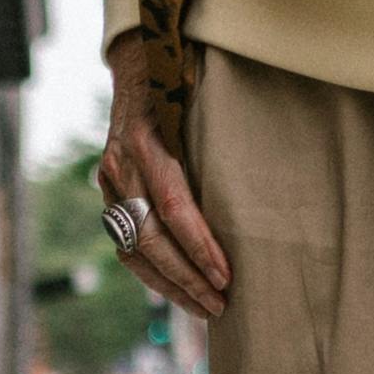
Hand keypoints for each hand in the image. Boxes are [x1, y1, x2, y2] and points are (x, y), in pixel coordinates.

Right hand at [99, 80, 230, 317]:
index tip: (226, 276)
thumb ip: (219, 136)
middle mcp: (121, 166)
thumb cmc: (183, 80)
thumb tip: (263, 187)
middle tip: (221, 305)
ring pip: (134, 250)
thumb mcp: (202, 96)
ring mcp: (110, 183)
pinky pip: (126, 245)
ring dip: (170, 285)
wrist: (138, 64)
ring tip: (204, 309)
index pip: (174, 206)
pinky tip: (179, 289)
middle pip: (151, 238)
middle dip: (187, 278)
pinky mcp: (110, 195)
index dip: (200, 245)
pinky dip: (153, 272)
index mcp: (145, 140)